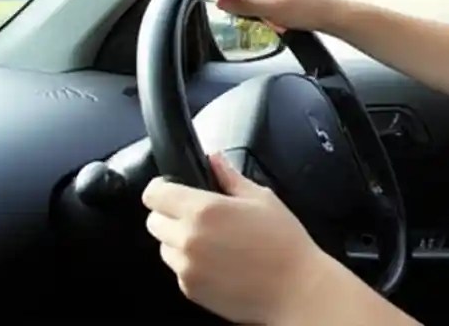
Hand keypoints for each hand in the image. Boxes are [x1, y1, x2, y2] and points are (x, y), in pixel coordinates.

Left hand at [142, 153, 327, 324]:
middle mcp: (189, 239)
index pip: (154, 194)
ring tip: (213, 241)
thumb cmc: (284, 244)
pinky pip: (178, 270)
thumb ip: (231, 177)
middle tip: (198, 215)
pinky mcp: (190, 290)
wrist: (295, 290)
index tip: (171, 187)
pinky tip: (219, 261)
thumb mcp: (262, 199)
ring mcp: (187, 268)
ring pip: (164, 247)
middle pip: (153, 221)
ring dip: (179, 240)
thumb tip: (215, 160)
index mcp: (204, 210)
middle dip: (170, 214)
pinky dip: (191, 264)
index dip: (161, 188)